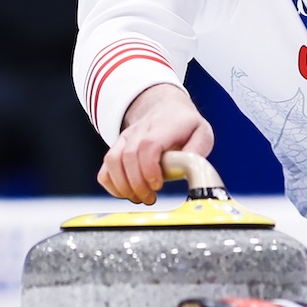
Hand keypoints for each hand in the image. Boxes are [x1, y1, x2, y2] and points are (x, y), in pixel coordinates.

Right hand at [97, 84, 213, 203]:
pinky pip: (105, 168)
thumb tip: (190, 169)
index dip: (149, 168)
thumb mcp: (202, 132)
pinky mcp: (117, 148)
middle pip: (129, 156)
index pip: (149, 145)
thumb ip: (197, 151)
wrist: (165, 108)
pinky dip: (111, 185)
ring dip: (123, 186)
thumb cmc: (184, 125)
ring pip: (113, 161)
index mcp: (164, 126)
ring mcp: (126, 138)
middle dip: (138, 184)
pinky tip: (126, 193)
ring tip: (139, 197)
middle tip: (150, 197)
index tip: (158, 184)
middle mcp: (141, 131)